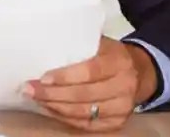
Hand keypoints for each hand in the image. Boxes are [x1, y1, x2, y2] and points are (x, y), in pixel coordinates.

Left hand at [24, 36, 158, 132]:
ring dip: (54, 107)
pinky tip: (50, 109)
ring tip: (36, 99)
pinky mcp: (117, 123)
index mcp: (120, 61)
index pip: (90, 71)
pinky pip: (85, 124)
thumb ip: (81, 47)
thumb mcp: (102, 44)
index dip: (65, 76)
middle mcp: (124, 86)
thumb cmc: (112, 55)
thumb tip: (44, 51)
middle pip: (83, 95)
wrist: (139, 72)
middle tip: (29, 89)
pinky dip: (64, 117)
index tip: (43, 78)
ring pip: (82, 112)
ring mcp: (122, 107)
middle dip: (52, 94)